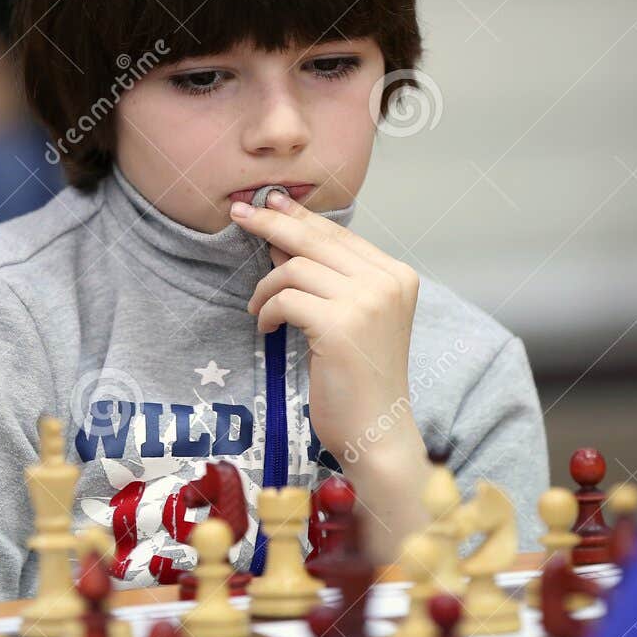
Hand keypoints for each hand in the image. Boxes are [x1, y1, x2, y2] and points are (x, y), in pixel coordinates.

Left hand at [235, 188, 424, 469]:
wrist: (378, 432)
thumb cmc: (360, 379)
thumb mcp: (351, 317)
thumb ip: (328, 278)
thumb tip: (282, 238)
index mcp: (397, 275)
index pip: (339, 234)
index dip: (300, 216)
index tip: (268, 204)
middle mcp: (388, 282)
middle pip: (316, 239)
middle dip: (272, 223)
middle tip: (239, 214)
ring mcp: (367, 302)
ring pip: (296, 268)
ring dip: (266, 287)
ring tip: (259, 310)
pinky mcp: (339, 325)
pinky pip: (285, 299)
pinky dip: (267, 311)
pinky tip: (265, 329)